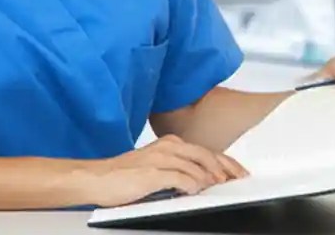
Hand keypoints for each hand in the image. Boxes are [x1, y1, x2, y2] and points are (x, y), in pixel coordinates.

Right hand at [78, 134, 248, 206]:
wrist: (96, 178)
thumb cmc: (123, 176)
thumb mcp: (156, 167)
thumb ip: (178, 169)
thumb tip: (202, 180)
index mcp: (170, 143)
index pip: (206, 151)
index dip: (225, 162)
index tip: (238, 172)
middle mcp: (168, 146)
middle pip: (207, 155)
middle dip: (226, 168)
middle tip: (238, 180)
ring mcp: (161, 158)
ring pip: (196, 165)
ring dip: (211, 177)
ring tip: (219, 187)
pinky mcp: (152, 172)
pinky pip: (180, 177)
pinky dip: (192, 184)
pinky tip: (197, 190)